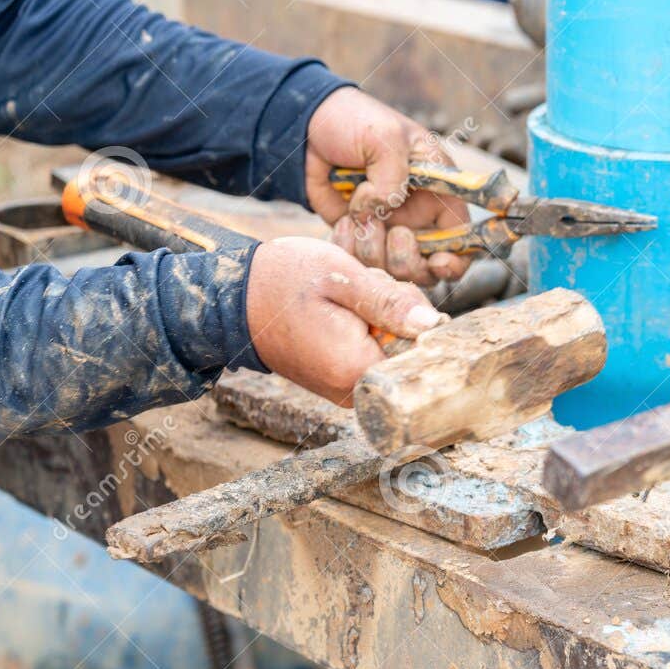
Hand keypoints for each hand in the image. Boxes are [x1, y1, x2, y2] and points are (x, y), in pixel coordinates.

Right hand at [245, 238, 446, 405]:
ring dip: (382, 323)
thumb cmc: (283, 280)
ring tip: (348, 302)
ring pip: (391, 353)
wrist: (236, 298)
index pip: (420, 354)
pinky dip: (369, 332)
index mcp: (355, 368)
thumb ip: (390, 303)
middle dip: (397, 318)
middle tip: (362, 293)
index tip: (391, 296)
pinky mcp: (341, 383)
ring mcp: (346, 390)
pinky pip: (374, 357)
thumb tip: (433, 324)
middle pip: (408, 354)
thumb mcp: (341, 277)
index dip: (416, 319)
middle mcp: (353, 391)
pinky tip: (345, 314)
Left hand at [304, 87, 472, 286]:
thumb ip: (392, 178)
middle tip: (394, 232)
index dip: (456, 261)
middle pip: (424, 269)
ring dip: (372, 249)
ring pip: (387, 270)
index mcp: (438, 193)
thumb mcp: (385, 137)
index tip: (439, 263)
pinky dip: (348, 248)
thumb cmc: (358, 121)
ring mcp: (384, 230)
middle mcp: (415, 218)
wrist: (308, 126)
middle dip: (407, 260)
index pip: (460, 240)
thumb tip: (381, 213)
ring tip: (357, 215)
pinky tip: (342, 221)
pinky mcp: (354, 236)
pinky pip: (354, 262)